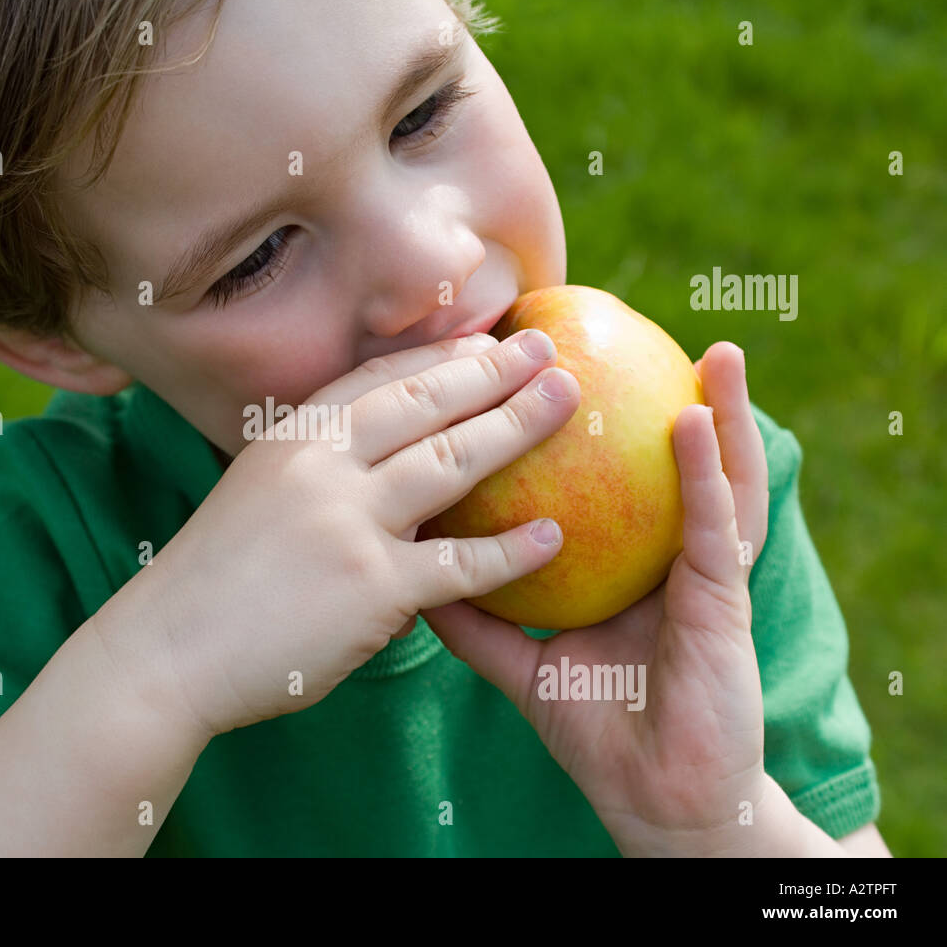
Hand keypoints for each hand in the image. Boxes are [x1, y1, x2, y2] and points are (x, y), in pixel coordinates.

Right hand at [108, 328, 580, 739]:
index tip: (488, 339)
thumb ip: (318, 475)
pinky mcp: (370, 585)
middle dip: (494, 370)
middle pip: (425, 402)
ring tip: (568, 403)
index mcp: (291, 437)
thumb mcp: (254, 496)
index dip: (440, 355)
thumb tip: (389, 475)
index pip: (378, 378)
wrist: (166, 651)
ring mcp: (347, 520)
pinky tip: (554, 536)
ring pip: (451, 460)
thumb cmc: (211, 582)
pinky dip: (510, 552)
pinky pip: (458, 563)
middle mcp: (321, 464)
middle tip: (548, 352)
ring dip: (518, 425)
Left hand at [421, 342, 774, 854]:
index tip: (542, 368)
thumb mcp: (523, 664)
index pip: (609, 484)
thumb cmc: (597, 728)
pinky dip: (707, 472)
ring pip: (717, 479)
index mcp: (625, 566)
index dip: (578, 429)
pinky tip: (693, 418)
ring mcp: (702, 577)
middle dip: (650, 399)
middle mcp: (667, 558)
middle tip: (623, 336)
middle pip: (659, 466)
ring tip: (714, 351)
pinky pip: (715, 527)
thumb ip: (475, 618)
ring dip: (719, 410)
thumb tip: (411, 574)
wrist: (655, 797)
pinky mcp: (722, 603)